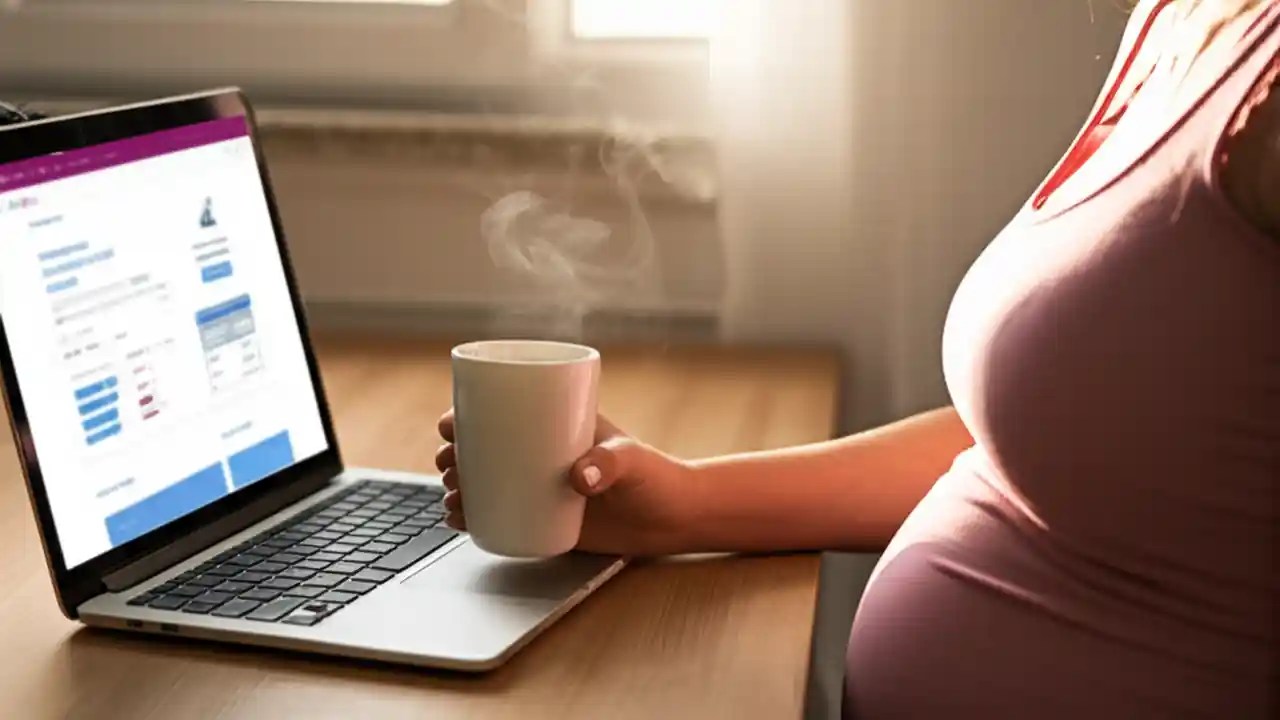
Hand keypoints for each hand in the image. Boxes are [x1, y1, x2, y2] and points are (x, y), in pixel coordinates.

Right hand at [435, 410, 698, 555]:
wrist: (671, 520)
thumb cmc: (656, 478)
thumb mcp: (631, 461)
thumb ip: (609, 464)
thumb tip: (578, 476)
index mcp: (554, 424)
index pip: (501, 411)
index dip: (466, 415)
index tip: (450, 426)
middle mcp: (539, 454)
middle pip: (481, 448)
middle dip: (451, 455)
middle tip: (448, 468)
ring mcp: (538, 486)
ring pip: (483, 481)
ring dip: (457, 485)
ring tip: (453, 497)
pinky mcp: (541, 518)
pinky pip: (497, 514)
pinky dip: (472, 516)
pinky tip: (457, 520)